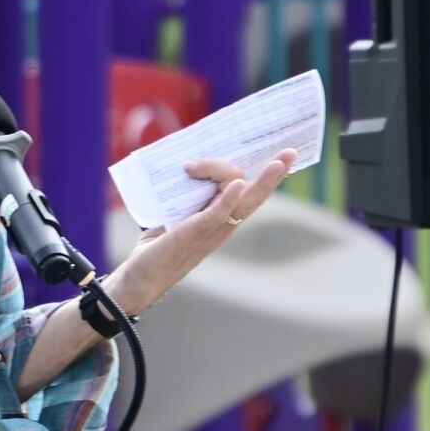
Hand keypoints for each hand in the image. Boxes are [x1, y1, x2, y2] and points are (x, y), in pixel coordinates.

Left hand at [106, 149, 295, 314]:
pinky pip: (214, 215)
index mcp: (220, 219)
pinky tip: (239, 185)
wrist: (138, 278)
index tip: (281, 156)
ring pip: (242, 204)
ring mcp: (210, 232)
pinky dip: (228, 200)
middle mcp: (222, 226)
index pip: (248, 194)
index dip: (265, 176)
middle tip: (291, 152)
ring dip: (262, 183)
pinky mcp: (191, 236)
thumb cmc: (157, 245)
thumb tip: (190, 160)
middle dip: (274, 175)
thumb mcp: (174, 212)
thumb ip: (186, 192)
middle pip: (254, 198)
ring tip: (277, 164)